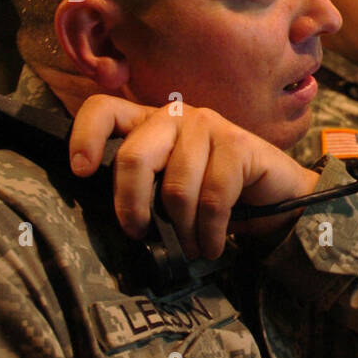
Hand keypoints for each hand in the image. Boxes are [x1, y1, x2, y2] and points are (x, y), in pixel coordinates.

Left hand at [68, 95, 319, 259]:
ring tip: (190, 248)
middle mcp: (175, 117)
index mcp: (149, 123)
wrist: (276, 198)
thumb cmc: (216, 196)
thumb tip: (115, 221)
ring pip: (176, 187)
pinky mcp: (238, 143)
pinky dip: (210, 232)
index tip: (81, 173)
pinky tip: (211, 245)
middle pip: (134, 156)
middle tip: (139, 234)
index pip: (104, 110)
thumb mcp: (170, 189)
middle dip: (132, 204)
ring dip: (182, 230)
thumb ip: (143, 188)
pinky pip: (212, 198)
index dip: (85, 137)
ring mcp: (208, 126)